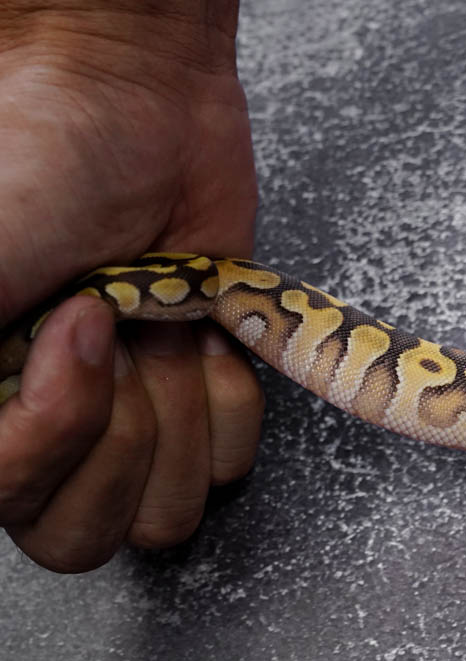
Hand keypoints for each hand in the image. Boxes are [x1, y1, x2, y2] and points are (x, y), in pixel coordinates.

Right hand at [0, 2, 262, 571]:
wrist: (134, 109)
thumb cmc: (37, 168)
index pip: (17, 498)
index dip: (56, 427)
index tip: (77, 323)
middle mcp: (47, 435)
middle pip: (86, 533)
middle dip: (122, 426)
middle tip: (118, 331)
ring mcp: (130, 425)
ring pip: (168, 509)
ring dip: (177, 407)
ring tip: (158, 326)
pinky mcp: (202, 401)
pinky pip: (232, 463)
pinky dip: (228, 392)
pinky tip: (201, 331)